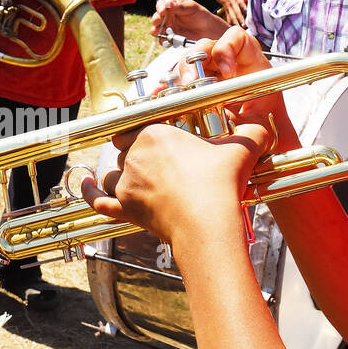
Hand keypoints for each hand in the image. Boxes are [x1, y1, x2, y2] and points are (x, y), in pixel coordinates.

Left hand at [82, 119, 271, 242]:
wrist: (207, 223)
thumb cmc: (220, 184)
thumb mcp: (242, 149)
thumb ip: (252, 133)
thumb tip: (263, 128)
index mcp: (155, 133)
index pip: (141, 125)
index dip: (150, 132)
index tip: (163, 141)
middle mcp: (135, 155)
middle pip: (127, 148)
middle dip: (140, 154)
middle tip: (161, 165)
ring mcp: (127, 183)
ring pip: (115, 173)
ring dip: (123, 176)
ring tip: (142, 181)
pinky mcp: (125, 209)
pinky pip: (98, 200)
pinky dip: (89, 192)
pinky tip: (84, 183)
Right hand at [152, 0, 227, 41]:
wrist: (207, 29)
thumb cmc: (200, 15)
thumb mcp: (190, 7)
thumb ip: (178, 6)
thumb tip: (168, 4)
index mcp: (171, 6)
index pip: (161, 4)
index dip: (160, 7)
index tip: (162, 11)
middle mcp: (168, 17)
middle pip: (156, 18)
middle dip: (156, 20)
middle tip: (158, 22)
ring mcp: (168, 28)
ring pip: (157, 30)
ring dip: (156, 31)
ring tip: (159, 32)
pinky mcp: (170, 38)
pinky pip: (163, 40)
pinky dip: (164, 41)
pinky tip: (168, 40)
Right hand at [218, 0, 248, 27]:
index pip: (241, 3)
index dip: (244, 8)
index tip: (248, 14)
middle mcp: (232, 3)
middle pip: (236, 12)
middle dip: (240, 19)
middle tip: (244, 25)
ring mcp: (228, 8)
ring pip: (231, 16)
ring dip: (235, 23)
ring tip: (239, 29)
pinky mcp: (226, 11)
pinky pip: (228, 18)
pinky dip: (230, 24)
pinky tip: (233, 29)